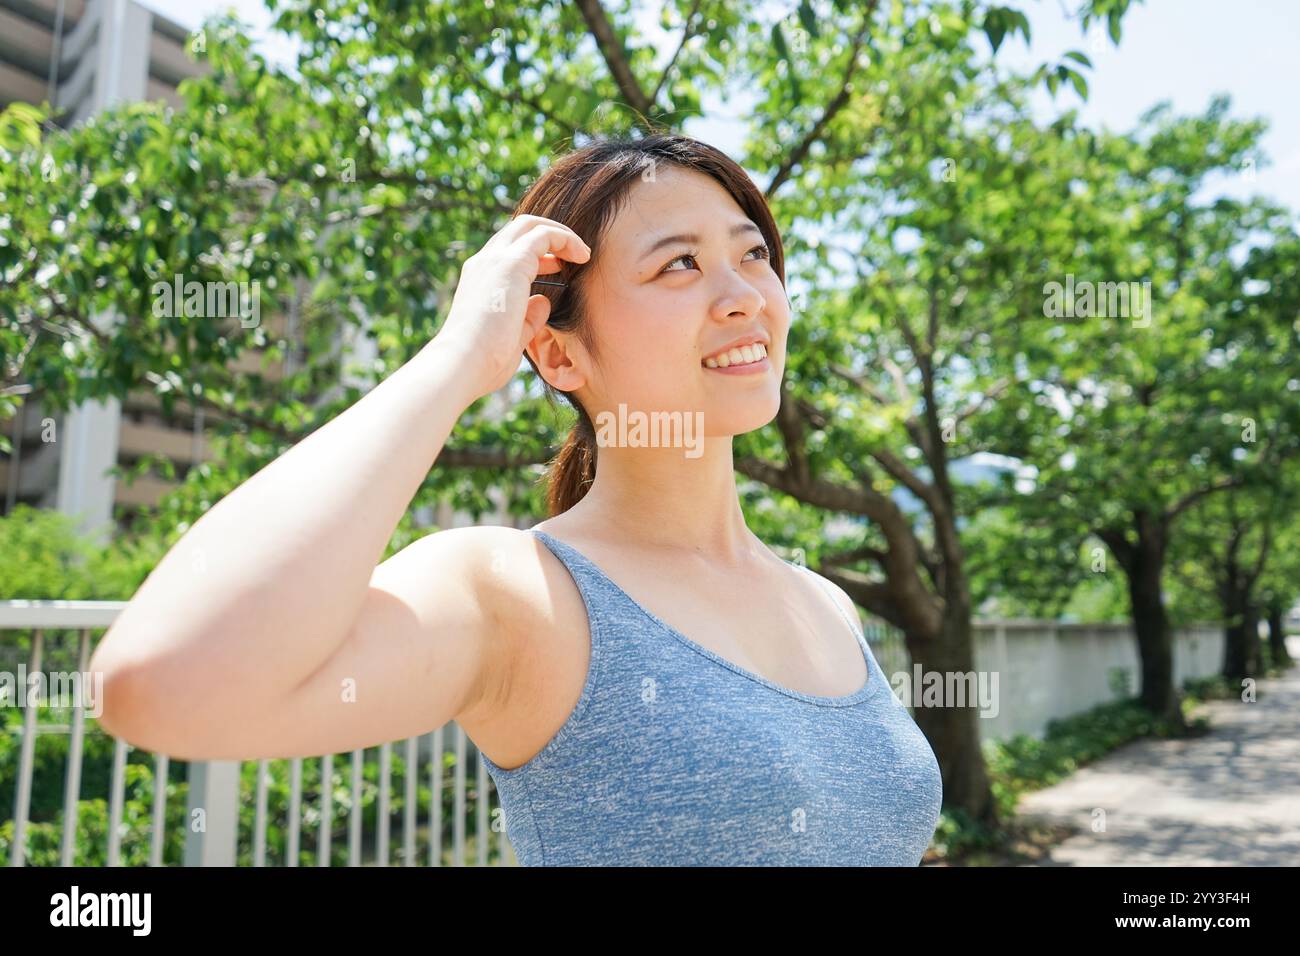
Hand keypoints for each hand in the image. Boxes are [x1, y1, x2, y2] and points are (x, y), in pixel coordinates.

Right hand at [433, 214, 590, 398]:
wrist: (464, 363)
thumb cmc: (485, 360)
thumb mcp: (513, 335)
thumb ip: (529, 316)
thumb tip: (544, 301)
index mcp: (480, 279)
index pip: (509, 250)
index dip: (537, 254)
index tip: (558, 267)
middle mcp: (484, 262)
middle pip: (519, 229)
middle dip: (550, 235)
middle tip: (574, 254)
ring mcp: (495, 259)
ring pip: (531, 225)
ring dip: (561, 235)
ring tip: (583, 253)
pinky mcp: (511, 262)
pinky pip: (544, 235)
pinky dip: (566, 240)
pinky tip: (583, 256)